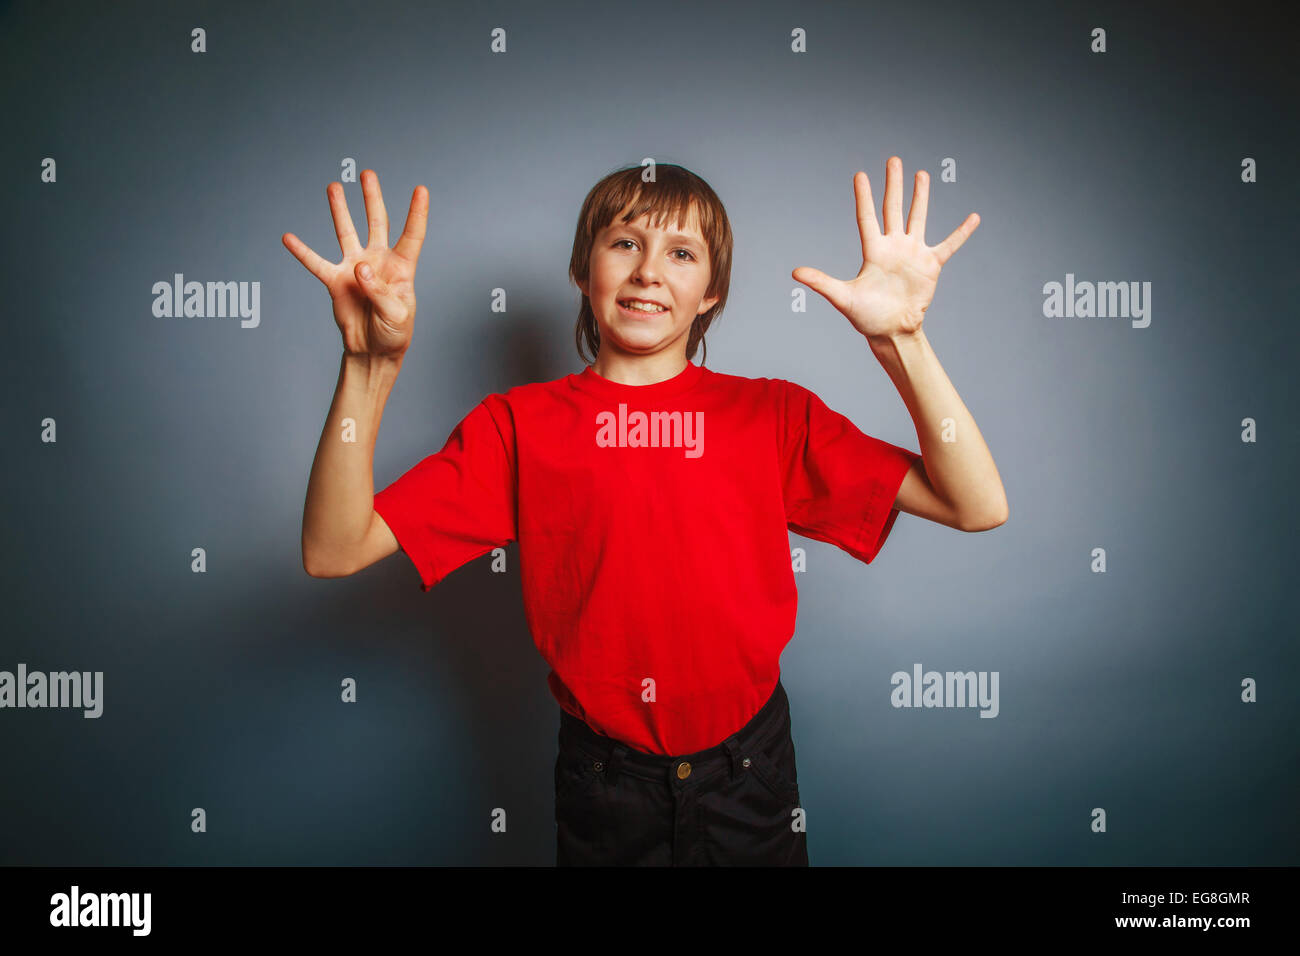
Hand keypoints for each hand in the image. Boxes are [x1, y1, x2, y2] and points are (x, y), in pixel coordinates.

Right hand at [282, 169, 428, 358]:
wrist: (373, 351)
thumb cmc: (394, 332)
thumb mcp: (397, 314)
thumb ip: (380, 291)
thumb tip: (359, 267)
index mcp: (401, 267)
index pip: (412, 235)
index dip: (417, 213)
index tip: (421, 189)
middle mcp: (378, 261)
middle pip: (377, 222)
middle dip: (372, 198)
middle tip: (367, 174)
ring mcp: (355, 268)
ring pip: (347, 232)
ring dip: (340, 210)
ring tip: (334, 187)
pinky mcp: (336, 281)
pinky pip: (316, 263)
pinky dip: (302, 252)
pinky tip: (288, 238)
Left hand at [792, 156, 978, 341]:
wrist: (892, 332)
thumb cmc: (866, 317)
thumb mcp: (843, 298)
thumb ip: (822, 282)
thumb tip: (794, 272)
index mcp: (873, 251)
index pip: (867, 217)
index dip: (864, 197)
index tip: (860, 175)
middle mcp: (893, 247)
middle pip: (893, 209)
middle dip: (893, 185)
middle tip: (894, 160)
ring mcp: (913, 253)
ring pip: (917, 218)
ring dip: (920, 197)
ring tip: (922, 174)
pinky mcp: (931, 265)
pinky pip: (949, 245)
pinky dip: (961, 232)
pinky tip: (973, 217)